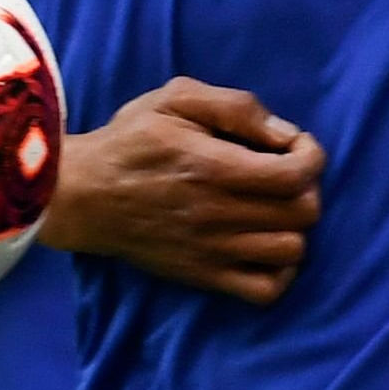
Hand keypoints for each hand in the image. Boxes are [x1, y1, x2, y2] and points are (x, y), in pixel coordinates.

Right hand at [40, 78, 324, 304]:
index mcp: (215, 167)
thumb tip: (282, 133)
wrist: (77, 197)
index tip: (290, 145)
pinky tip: (264, 249)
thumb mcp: (175, 99)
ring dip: (292, 228)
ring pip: (292, 251)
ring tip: (271, 212)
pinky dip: (279, 273)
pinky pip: (264, 291)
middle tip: (279, 177)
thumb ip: (235, 106)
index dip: (310, 154)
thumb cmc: (127, 142)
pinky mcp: (201, 275)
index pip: (299, 173)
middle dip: (303, 189)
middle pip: (303, 212)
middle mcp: (218, 214)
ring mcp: (211, 251)